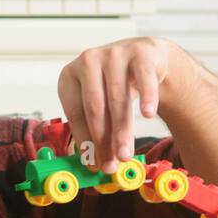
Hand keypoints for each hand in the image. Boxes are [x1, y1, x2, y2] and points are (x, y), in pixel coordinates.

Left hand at [57, 37, 177, 173]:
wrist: (145, 58)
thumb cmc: (115, 86)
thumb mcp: (99, 104)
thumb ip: (94, 130)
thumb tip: (95, 164)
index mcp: (69, 77)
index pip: (75, 113)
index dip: (84, 141)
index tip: (93, 164)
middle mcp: (88, 61)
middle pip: (95, 107)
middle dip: (103, 140)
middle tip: (111, 165)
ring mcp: (113, 54)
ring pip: (118, 98)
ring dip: (123, 130)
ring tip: (126, 154)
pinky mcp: (139, 52)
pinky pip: (143, 79)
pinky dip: (146, 97)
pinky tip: (148, 114)